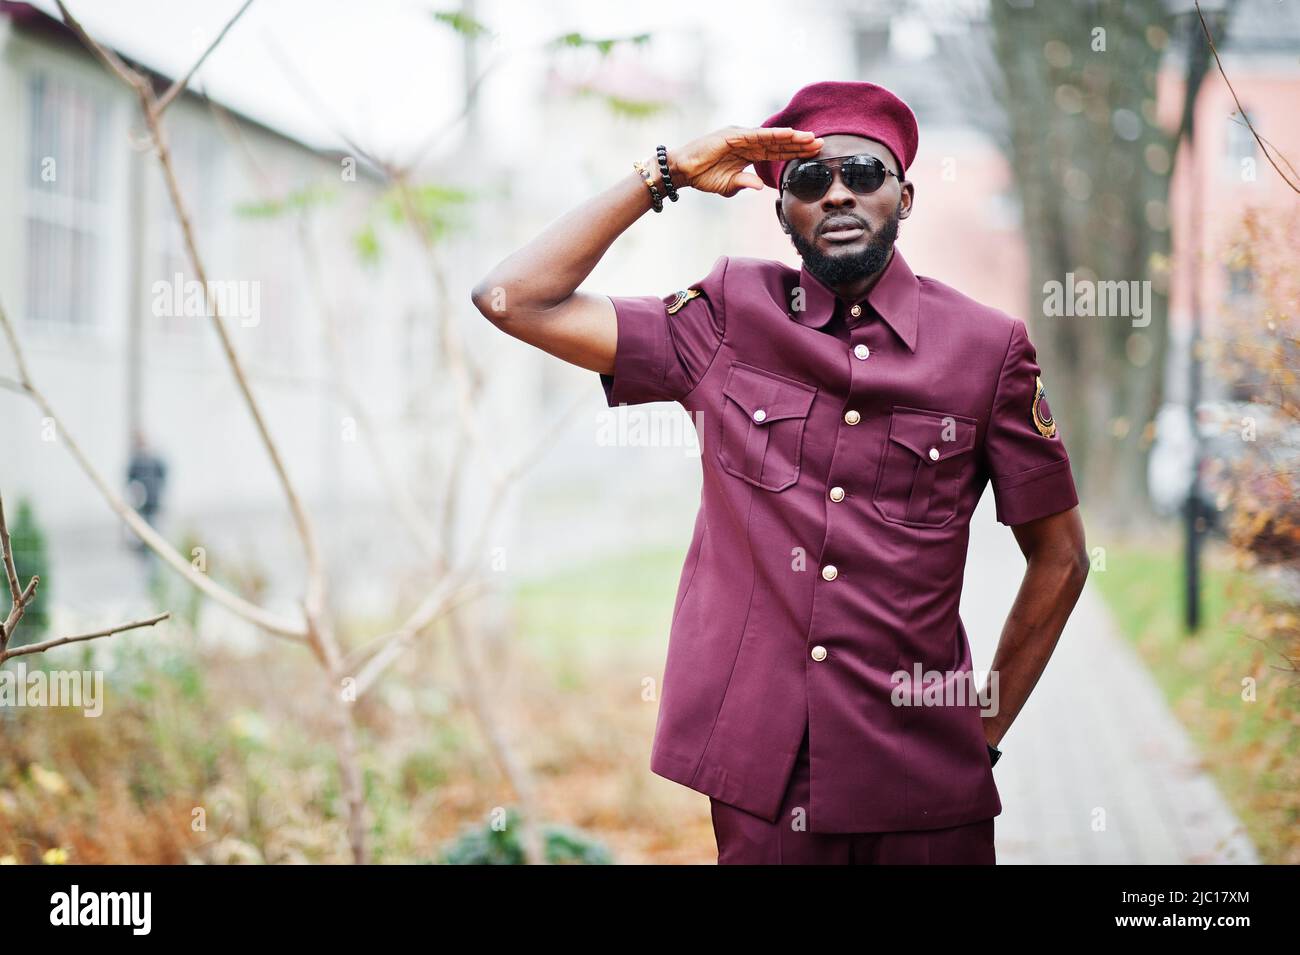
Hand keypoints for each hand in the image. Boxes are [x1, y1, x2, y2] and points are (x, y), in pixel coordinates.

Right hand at [665, 126, 823, 197]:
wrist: (683, 170)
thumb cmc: (703, 177)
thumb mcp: (729, 185)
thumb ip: (745, 184)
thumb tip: (760, 187)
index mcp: (748, 153)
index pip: (776, 153)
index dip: (794, 153)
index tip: (813, 154)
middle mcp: (747, 142)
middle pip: (779, 143)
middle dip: (799, 144)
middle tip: (821, 143)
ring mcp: (741, 138)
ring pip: (772, 137)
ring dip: (792, 138)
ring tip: (810, 138)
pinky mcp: (733, 136)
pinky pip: (758, 136)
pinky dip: (774, 135)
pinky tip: (789, 135)